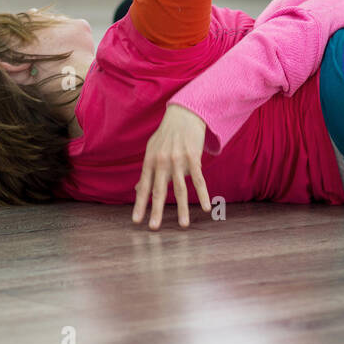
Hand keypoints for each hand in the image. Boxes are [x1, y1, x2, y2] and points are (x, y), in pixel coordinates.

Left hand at [132, 104, 210, 229]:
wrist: (184, 115)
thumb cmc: (166, 135)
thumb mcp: (152, 150)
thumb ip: (147, 171)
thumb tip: (138, 190)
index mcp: (150, 161)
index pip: (144, 187)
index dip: (140, 204)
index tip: (136, 221)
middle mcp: (162, 162)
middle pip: (159, 191)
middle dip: (156, 211)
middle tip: (153, 228)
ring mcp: (178, 160)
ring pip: (180, 189)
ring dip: (182, 209)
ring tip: (184, 225)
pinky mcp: (193, 158)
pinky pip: (198, 180)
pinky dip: (203, 194)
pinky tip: (207, 207)